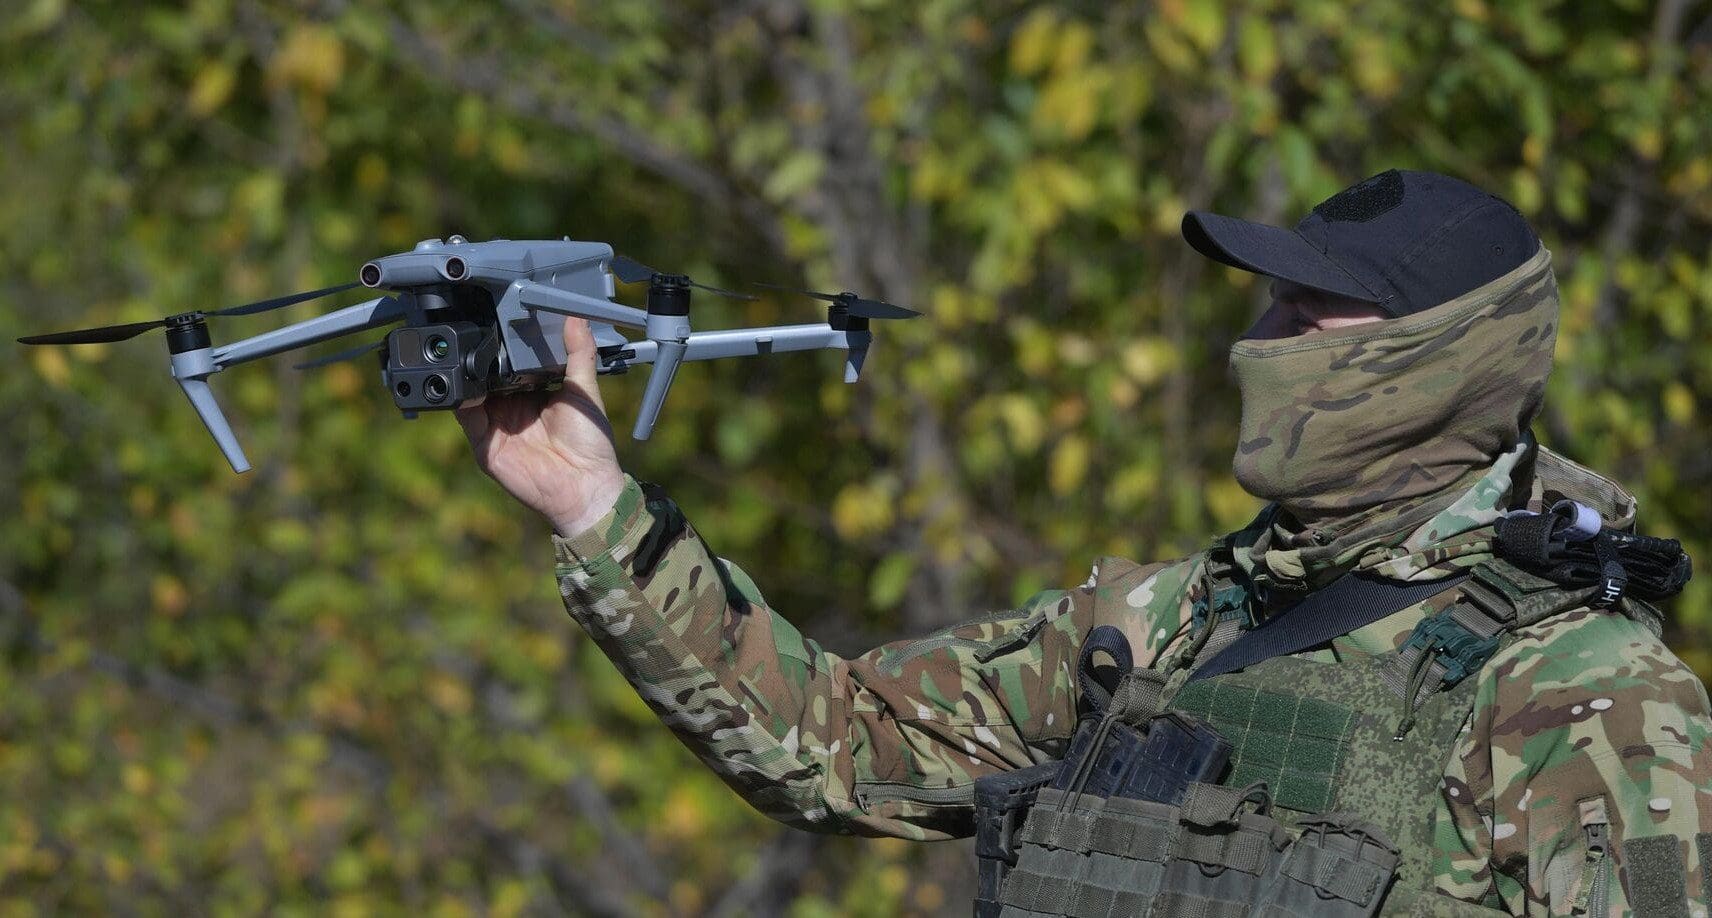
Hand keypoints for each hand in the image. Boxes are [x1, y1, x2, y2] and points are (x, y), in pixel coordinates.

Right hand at [456, 318, 626, 536]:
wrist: (585, 487)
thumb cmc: (591, 443)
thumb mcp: (585, 391)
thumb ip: (579, 354)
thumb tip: (576, 318)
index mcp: (533, 392)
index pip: (510, 363)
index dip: (504, 345)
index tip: (500, 318)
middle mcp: (511, 407)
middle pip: (486, 375)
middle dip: (480, 356)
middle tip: (477, 329)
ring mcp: (496, 424)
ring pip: (471, 392)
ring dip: (466, 374)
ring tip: (467, 353)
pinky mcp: (485, 444)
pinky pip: (466, 417)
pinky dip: (462, 400)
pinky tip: (467, 386)